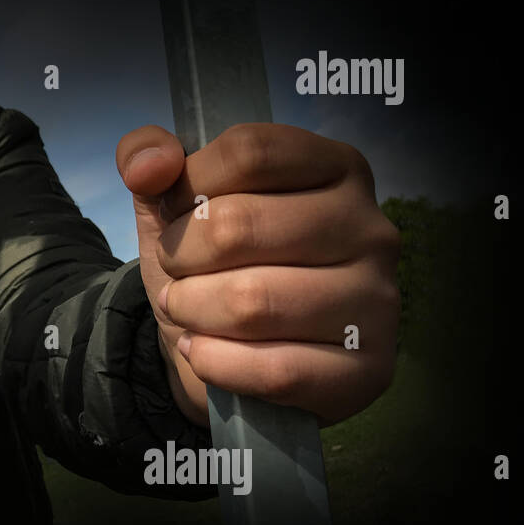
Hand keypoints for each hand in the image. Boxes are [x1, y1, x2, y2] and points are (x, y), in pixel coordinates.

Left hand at [116, 123, 400, 426]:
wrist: (229, 358)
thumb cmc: (211, 265)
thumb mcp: (170, 203)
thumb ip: (148, 156)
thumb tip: (146, 164)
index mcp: (335, 167)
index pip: (249, 152)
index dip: (187, 186)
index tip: (175, 213)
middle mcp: (370, 228)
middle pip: (238, 225)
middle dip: (180, 255)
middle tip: (177, 271)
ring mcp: (377, 302)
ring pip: (252, 302)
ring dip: (192, 310)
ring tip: (188, 310)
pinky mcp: (367, 371)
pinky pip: (274, 371)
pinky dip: (215, 362)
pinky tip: (203, 351)